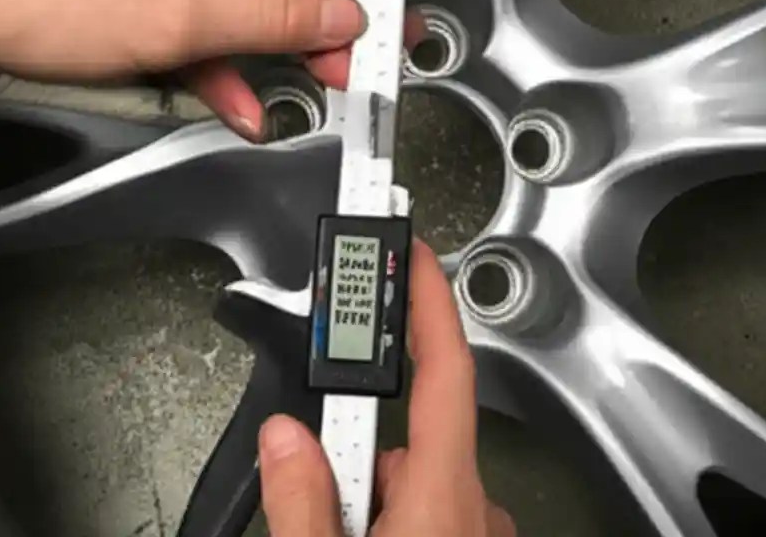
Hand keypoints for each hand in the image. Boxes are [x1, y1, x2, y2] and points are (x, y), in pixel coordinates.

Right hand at [257, 242, 515, 536]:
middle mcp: (476, 507)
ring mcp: (481, 531)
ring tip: (330, 529)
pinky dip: (397, 518)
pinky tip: (359, 536)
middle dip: (358, 447)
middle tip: (315, 484)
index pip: (446, 370)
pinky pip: (434, 513)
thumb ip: (300, 499)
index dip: (430, 303)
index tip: (414, 256)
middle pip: (414, 435)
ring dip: (373, 493)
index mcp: (445, 496)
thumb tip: (284, 437)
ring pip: (420, 479)